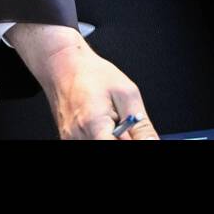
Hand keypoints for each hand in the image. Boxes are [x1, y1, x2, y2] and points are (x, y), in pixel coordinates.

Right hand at [7, 23, 157, 139]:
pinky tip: (103, 123)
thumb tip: (153, 142)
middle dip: (123, 139)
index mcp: (93, 126)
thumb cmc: (90, 73)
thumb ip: (142, 125)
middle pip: (109, 148)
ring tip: (112, 120)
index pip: (116, 149)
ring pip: (101, 144)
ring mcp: (70, 140)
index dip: (133, 141)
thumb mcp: (126, 93)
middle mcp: (77, 137)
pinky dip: (101, 135)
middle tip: (124, 123)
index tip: (137, 133)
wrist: (61, 64)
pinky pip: (90, 142)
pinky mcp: (68, 139)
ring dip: (112, 137)